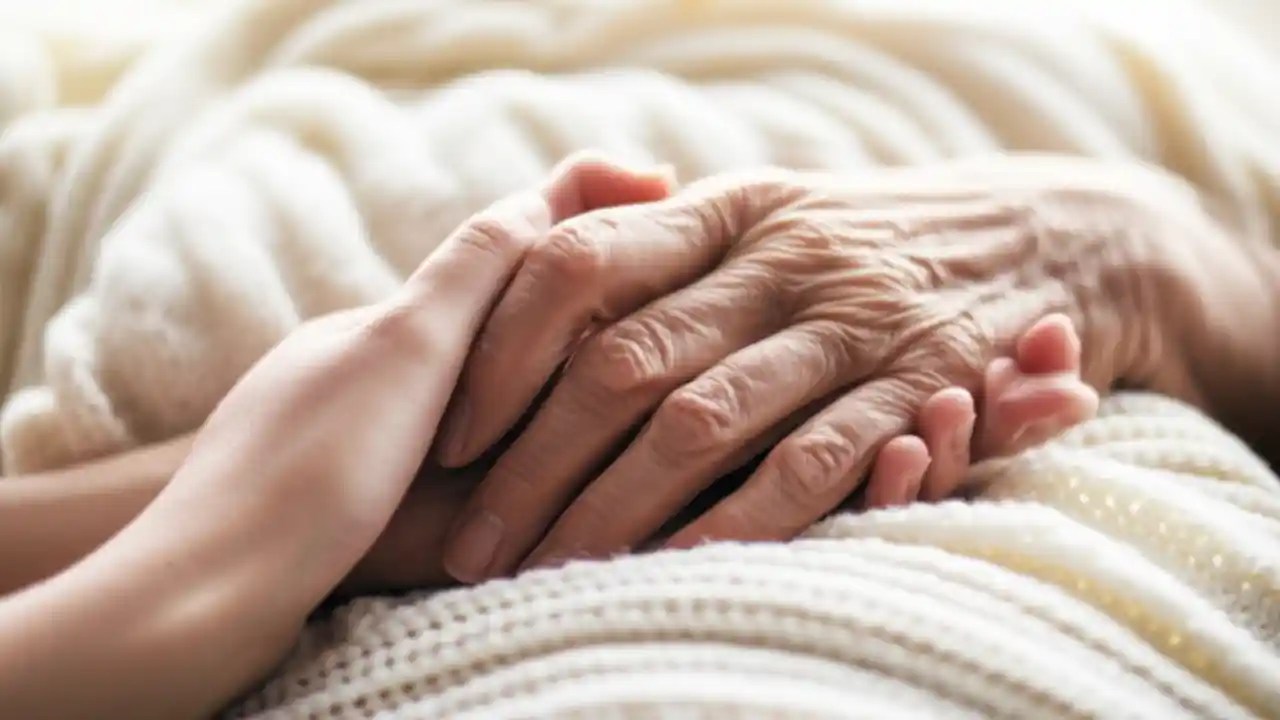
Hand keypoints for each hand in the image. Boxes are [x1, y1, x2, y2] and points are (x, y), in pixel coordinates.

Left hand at [436, 156, 1175, 582]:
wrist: (1060, 230)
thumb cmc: (879, 236)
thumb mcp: (777, 209)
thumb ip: (676, 248)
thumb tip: (536, 292)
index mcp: (732, 207)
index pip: (581, 262)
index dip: (504, 347)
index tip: (454, 428)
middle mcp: (781, 259)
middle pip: (623, 361)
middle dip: (533, 461)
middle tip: (470, 540)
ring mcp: (851, 325)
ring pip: (699, 423)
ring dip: (607, 509)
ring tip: (537, 572)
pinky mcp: (919, 390)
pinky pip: (805, 469)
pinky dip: (726, 527)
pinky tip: (665, 573)